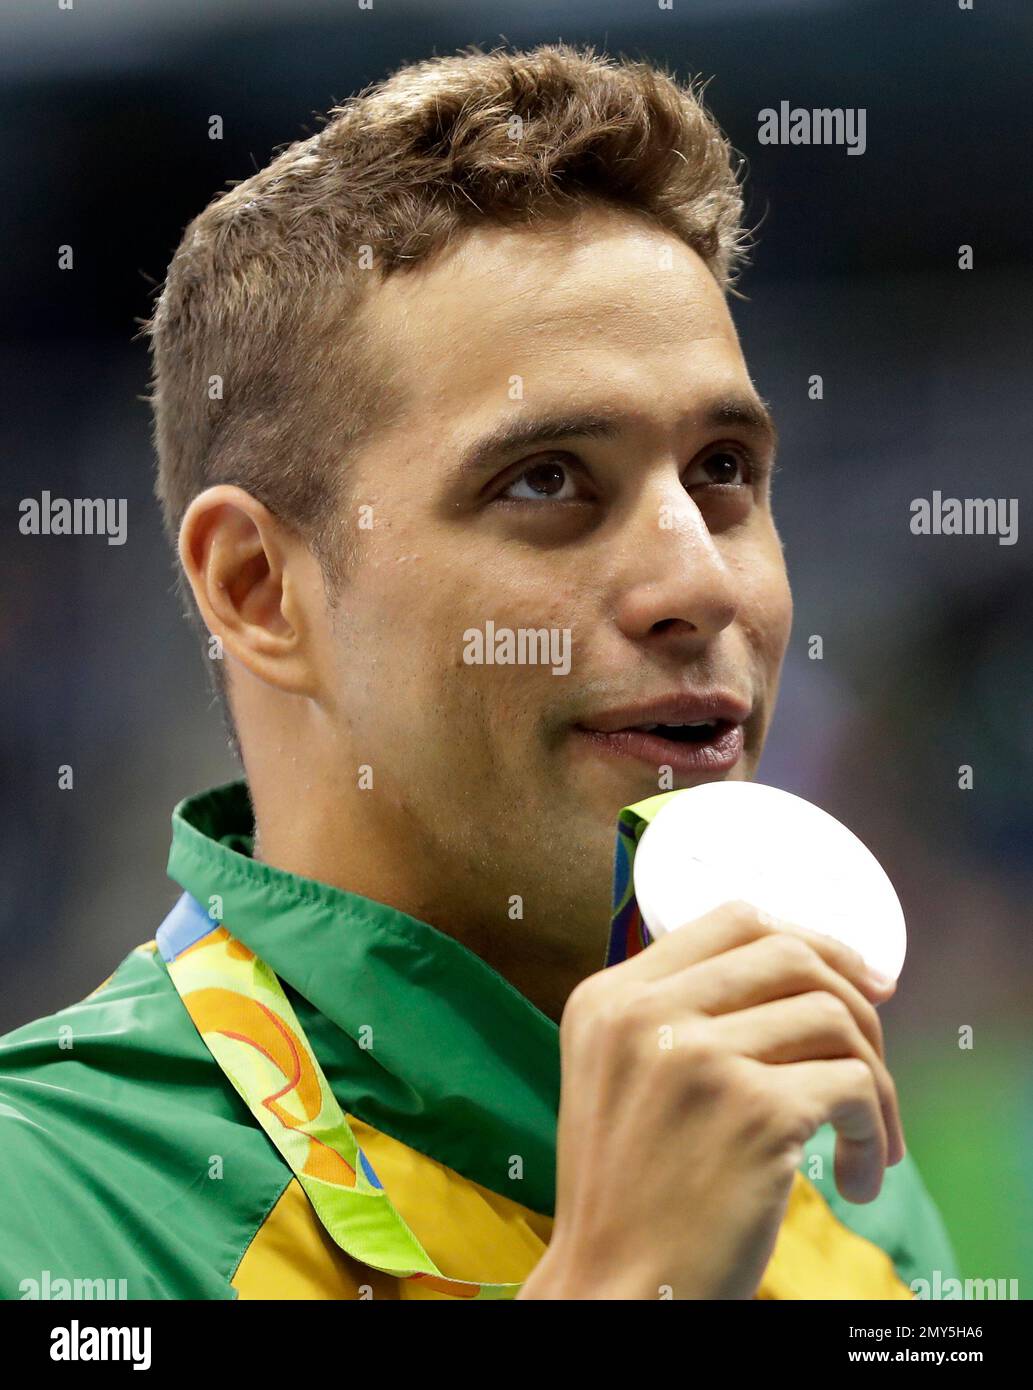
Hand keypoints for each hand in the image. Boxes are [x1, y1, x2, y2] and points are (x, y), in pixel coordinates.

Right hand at [518, 900, 902, 1299]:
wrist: (612, 1289)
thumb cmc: (631, 1192)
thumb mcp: (622, 1073)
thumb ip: (682, 1013)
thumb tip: (810, 967)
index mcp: (610, 997)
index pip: (731, 919)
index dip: (807, 939)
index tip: (857, 979)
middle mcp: (646, 1012)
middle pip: (787, 953)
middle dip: (852, 997)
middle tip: (875, 1054)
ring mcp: (699, 1056)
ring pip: (832, 1016)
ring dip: (875, 1077)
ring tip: (869, 1138)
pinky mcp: (753, 1111)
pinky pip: (855, 1086)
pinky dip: (877, 1130)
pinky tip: (859, 1177)